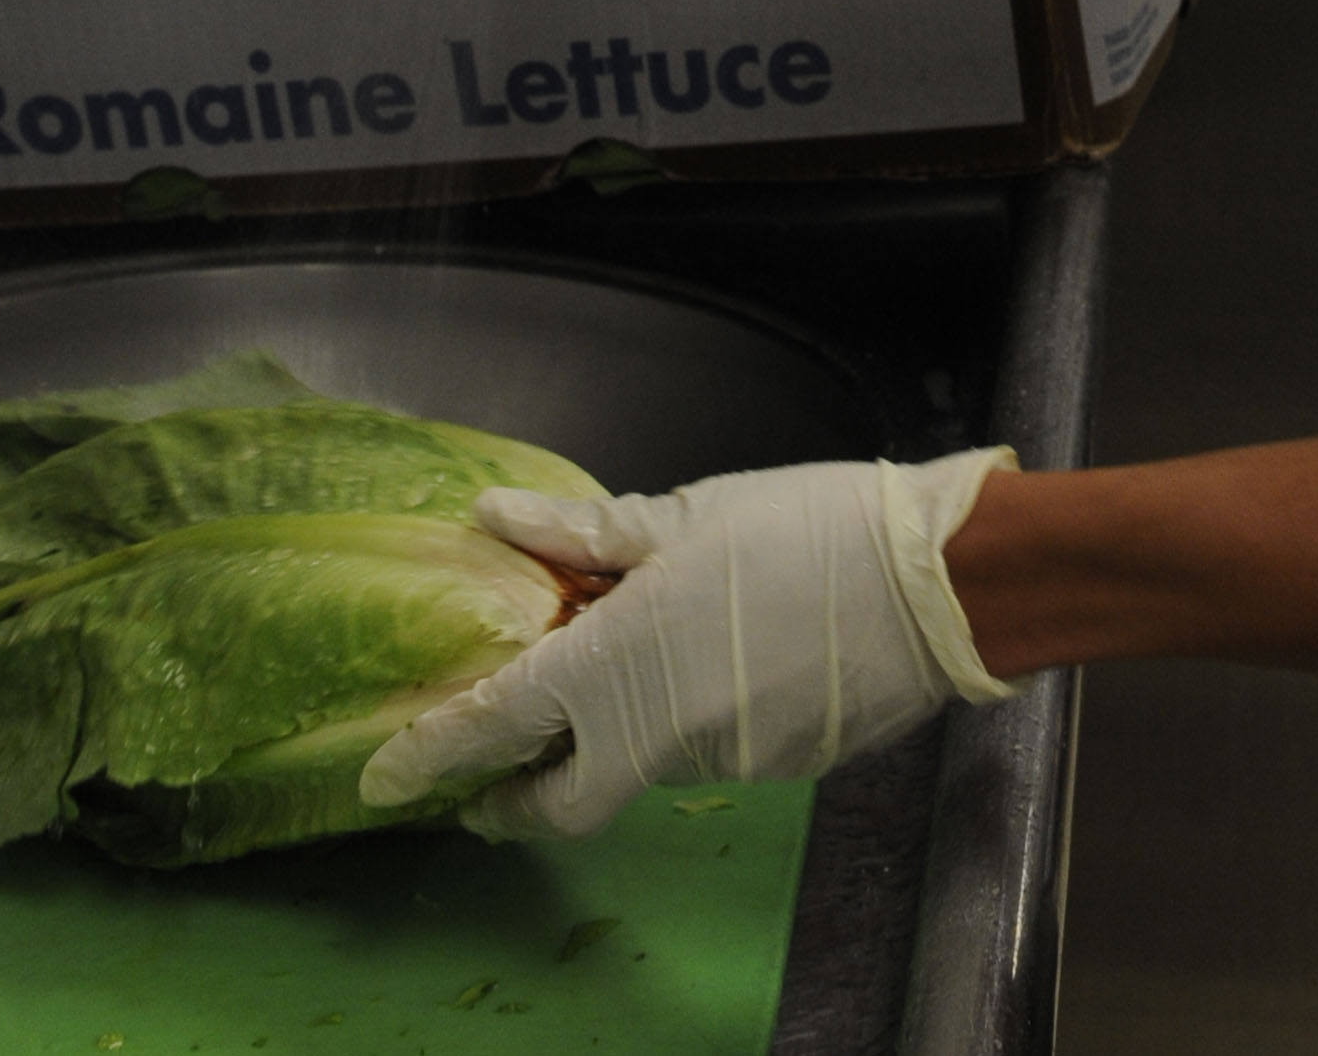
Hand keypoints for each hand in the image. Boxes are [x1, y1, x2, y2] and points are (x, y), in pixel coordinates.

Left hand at [359, 451, 1020, 840]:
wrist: (932, 581)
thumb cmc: (805, 527)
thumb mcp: (686, 516)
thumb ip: (585, 535)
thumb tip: (494, 520)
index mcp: (620, 664)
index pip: (500, 724)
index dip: (435, 753)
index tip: (385, 778)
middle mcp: (657, 732)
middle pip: (567, 799)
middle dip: (518, 801)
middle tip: (490, 782)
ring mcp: (720, 759)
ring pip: (648, 754)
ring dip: (634, 717)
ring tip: (670, 636)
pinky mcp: (775, 767)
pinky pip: (714, 741)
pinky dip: (702, 707)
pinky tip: (740, 647)